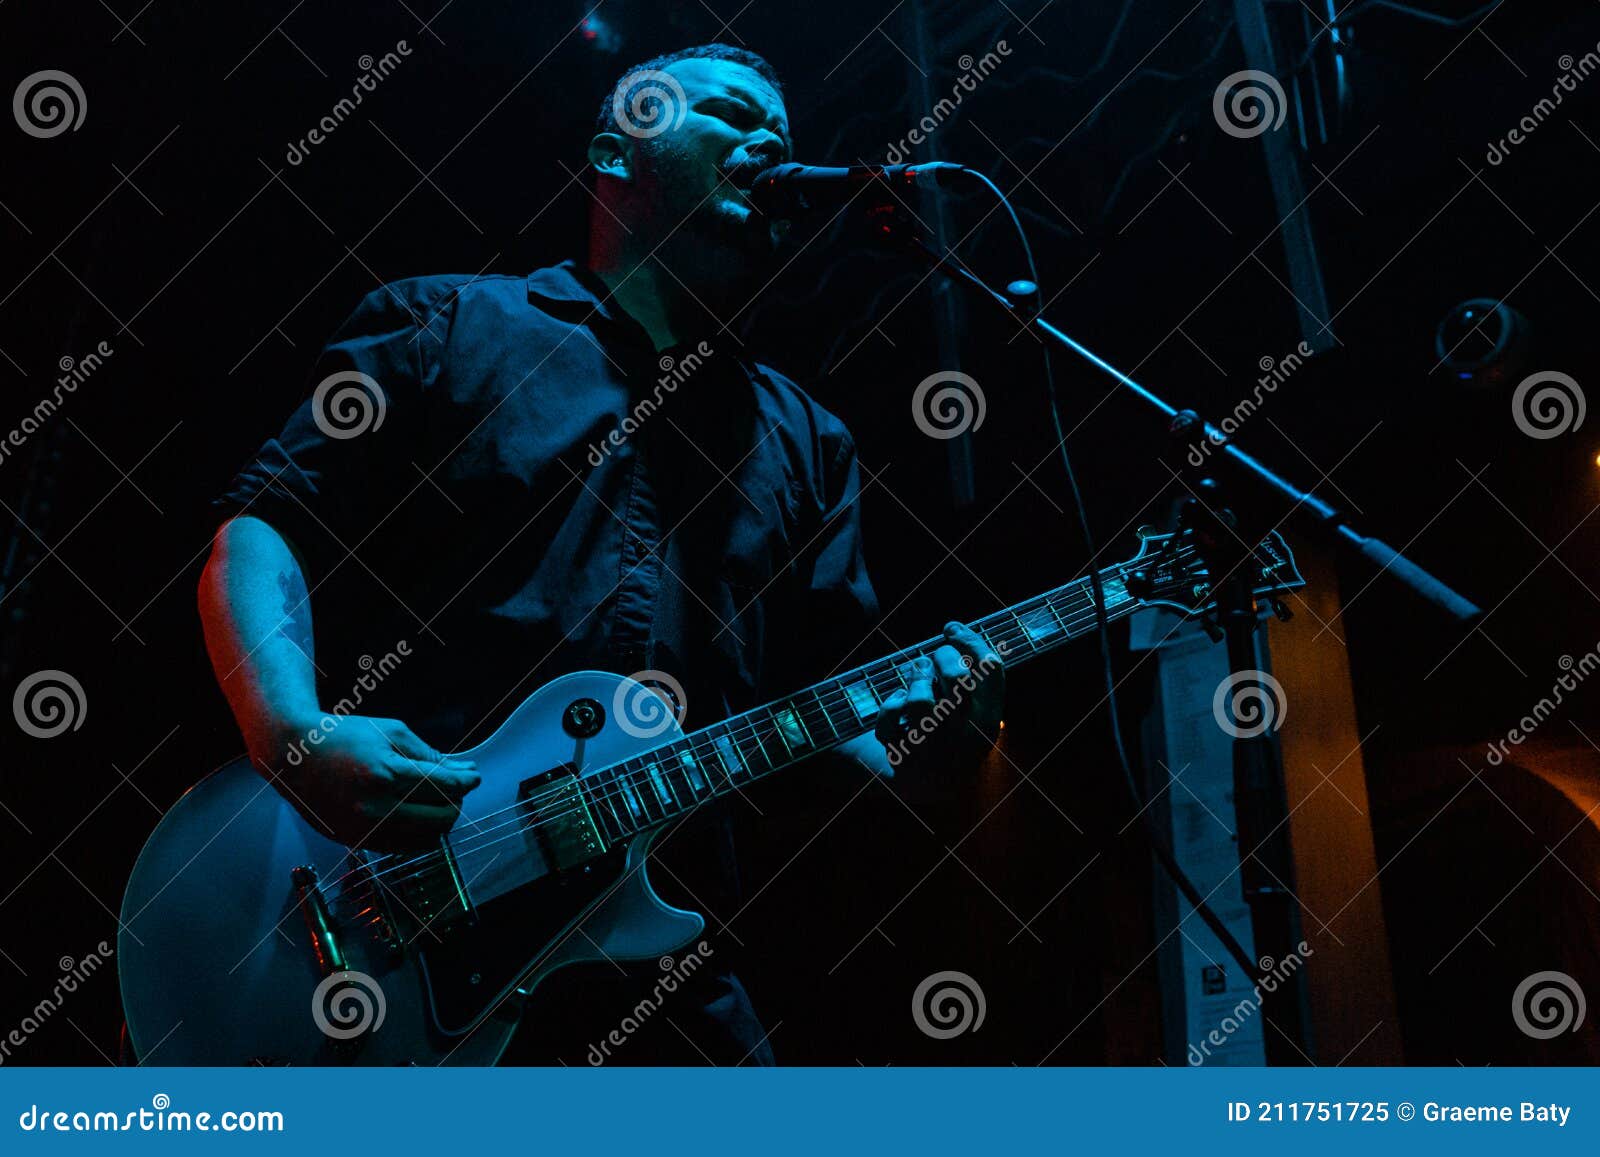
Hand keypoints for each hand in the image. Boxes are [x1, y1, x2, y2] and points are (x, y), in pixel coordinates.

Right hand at [251, 715, 478, 851]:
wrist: (295, 755)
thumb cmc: (343, 737)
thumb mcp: (391, 733)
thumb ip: (430, 755)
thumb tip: (464, 771)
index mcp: (386, 774)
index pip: (445, 786)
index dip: (466, 781)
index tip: (473, 776)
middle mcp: (376, 807)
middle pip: (442, 816)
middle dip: (456, 801)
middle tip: (454, 788)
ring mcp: (366, 829)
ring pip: (427, 838)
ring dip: (441, 821)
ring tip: (437, 802)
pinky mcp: (358, 842)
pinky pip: (405, 847)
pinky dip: (419, 833)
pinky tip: (417, 815)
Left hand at [872, 621, 1004, 769]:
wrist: (931, 783)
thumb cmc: (954, 731)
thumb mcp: (976, 709)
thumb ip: (974, 675)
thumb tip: (953, 628)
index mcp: (989, 721)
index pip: (991, 668)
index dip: (969, 639)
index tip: (951, 629)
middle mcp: (965, 737)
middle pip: (957, 680)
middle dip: (942, 657)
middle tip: (934, 657)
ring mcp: (934, 749)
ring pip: (919, 700)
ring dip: (914, 678)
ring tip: (916, 675)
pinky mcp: (903, 756)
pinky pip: (890, 718)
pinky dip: (890, 704)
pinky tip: (898, 702)